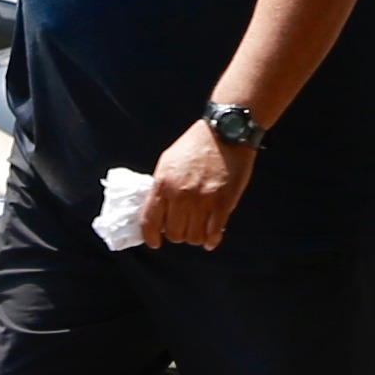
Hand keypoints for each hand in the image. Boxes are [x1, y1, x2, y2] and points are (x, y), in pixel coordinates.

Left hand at [141, 121, 253, 250]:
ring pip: (193, 237)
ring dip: (195, 238)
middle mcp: (180, 195)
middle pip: (174, 234)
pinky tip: (211, 239)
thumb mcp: (168, 161)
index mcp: (163, 184)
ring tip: (199, 230)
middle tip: (184, 228)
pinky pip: (214, 233)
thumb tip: (157, 212)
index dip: (151, 237)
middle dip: (178, 234)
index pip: (149, 222)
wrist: (226, 132)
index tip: (155, 242)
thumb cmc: (196, 144)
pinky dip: (212, 240)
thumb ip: (161, 187)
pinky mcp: (223, 203)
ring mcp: (202, 200)